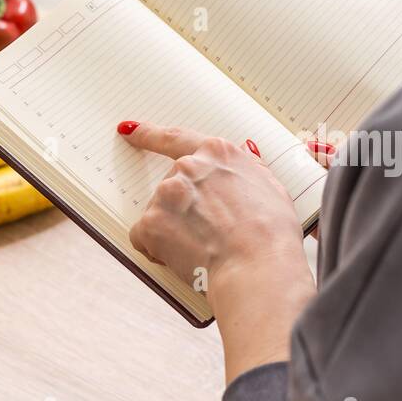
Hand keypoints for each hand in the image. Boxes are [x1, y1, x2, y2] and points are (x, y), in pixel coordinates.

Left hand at [124, 122, 304, 294]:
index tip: (131, 131)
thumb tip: (242, 158)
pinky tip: (183, 257)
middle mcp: (187, 167)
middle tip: (207, 233)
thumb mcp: (270, 188)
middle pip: (171, 188)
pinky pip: (145, 238)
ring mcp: (166, 194)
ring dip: (173, 230)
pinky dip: (157, 249)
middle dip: (182, 210)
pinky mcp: (150, 223)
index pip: (174, 139)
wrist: (257, 269)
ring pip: (159, 214)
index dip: (149, 135)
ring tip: (203, 247)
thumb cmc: (270, 236)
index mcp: (217, 153)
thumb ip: (247, 169)